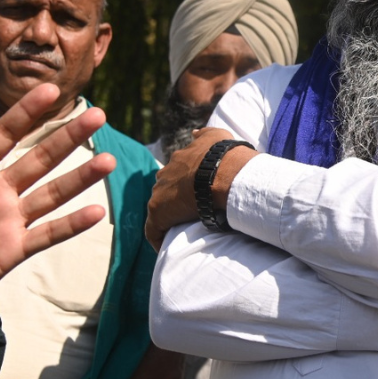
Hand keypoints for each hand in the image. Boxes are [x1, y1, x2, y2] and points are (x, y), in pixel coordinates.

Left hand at [0, 83, 113, 318]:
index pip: (3, 135)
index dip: (25, 113)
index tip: (50, 90)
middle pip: (39, 158)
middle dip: (67, 137)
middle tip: (96, 115)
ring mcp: (10, 218)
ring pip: (51, 193)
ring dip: (80, 177)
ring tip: (107, 160)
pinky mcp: (15, 248)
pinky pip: (48, 233)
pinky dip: (71, 224)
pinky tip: (95, 212)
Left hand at [145, 127, 256, 250]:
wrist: (223, 172)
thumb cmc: (224, 155)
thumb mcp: (216, 135)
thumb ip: (204, 133)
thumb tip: (194, 132)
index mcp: (178, 160)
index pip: (176, 172)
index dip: (184, 183)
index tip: (193, 192)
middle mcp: (165, 174)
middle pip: (165, 189)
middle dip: (174, 198)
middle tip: (190, 210)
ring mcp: (160, 193)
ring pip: (160, 207)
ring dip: (169, 216)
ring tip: (182, 228)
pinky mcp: (158, 213)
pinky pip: (153, 230)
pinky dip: (158, 237)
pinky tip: (165, 246)